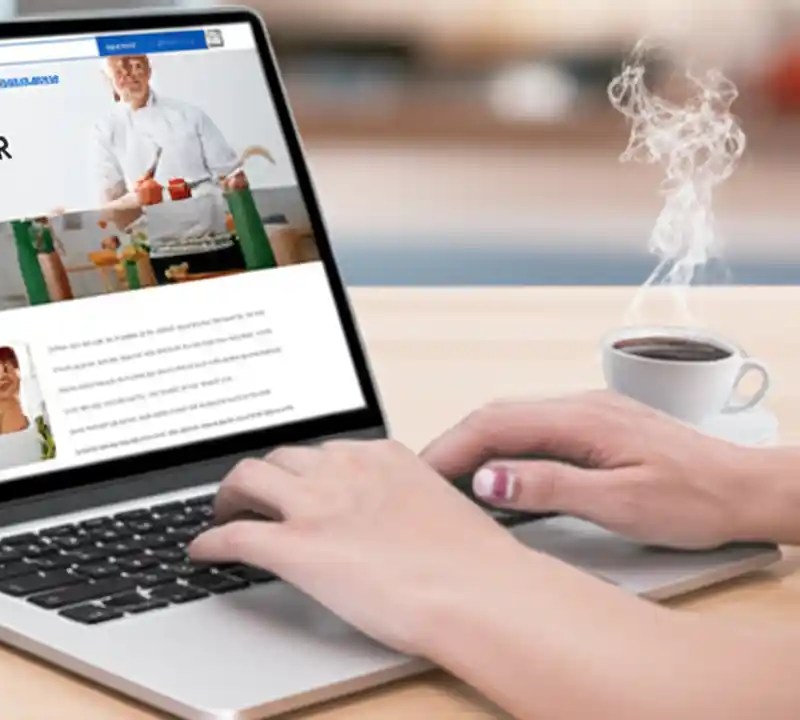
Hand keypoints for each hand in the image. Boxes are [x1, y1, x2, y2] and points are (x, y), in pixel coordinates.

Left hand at [189, 440, 529, 655]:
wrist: (478, 593)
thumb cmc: (473, 564)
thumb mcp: (436, 508)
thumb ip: (402, 502)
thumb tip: (389, 521)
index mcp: (380, 457)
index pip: (322, 452)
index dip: (299, 470)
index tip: (293, 482)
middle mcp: (342, 470)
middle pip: (279, 458)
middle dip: (261, 477)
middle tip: (250, 497)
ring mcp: (315, 506)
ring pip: (247, 479)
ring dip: (228, 496)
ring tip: (223, 514)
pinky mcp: (294, 547)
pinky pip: (234, 534)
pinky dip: (210, 541)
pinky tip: (202, 553)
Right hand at [422, 390, 755, 548]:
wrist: (748, 490)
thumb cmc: (696, 500)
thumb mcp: (619, 503)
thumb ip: (549, 487)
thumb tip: (489, 478)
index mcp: (581, 418)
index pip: (492, 424)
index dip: (449, 449)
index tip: (420, 477)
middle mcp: (580, 405)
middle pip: (496, 416)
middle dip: (453, 445)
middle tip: (422, 482)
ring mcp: (589, 413)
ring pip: (513, 420)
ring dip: (477, 446)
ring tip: (450, 482)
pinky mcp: (597, 427)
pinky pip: (535, 428)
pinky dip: (504, 448)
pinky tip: (498, 474)